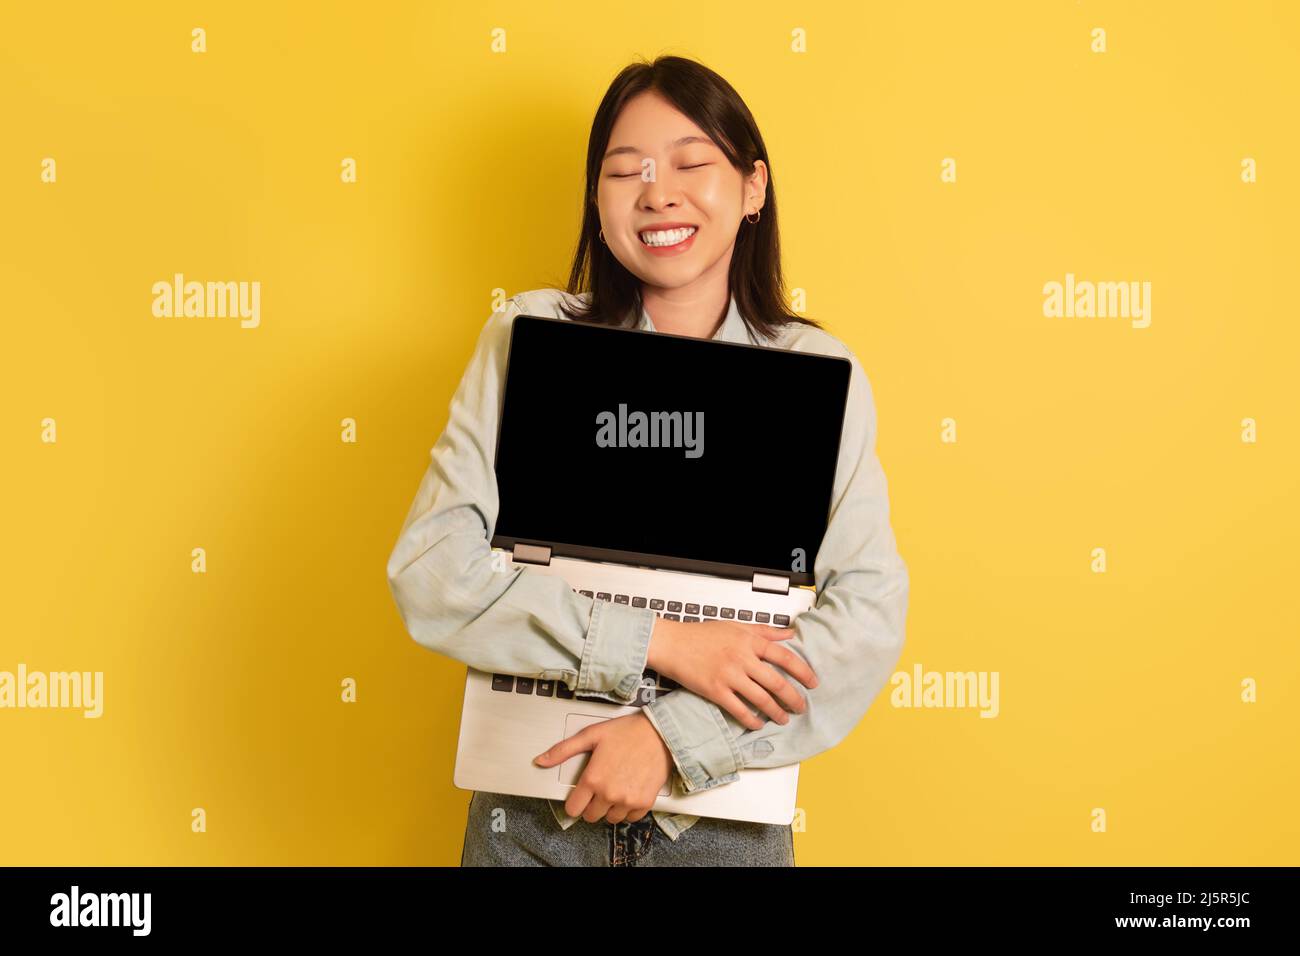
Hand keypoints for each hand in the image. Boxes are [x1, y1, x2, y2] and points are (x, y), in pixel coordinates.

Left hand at [533, 712, 672, 824]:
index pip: (573, 809)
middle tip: (599, 789)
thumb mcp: (591, 735)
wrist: (659, 733)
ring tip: (615, 789)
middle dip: (592, 805)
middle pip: (591, 816)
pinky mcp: (644, 802)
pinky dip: (628, 809)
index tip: (579, 796)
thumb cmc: (626, 732)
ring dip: (610, 808)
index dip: (574, 802)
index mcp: (593, 779)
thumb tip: (540, 761)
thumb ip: (563, 750)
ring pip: (611, 818)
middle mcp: (609, 793)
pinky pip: (630, 817)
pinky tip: (628, 793)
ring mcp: (627, 800)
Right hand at [649, 617, 818, 730]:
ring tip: (783, 718)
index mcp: (749, 641)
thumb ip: (764, 631)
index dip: (803, 671)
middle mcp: (742, 658)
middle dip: (793, 698)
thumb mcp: (736, 626)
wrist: (671, 643)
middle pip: (776, 682)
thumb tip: (789, 633)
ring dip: (776, 712)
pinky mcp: (715, 691)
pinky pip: (739, 710)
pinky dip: (751, 720)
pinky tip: (758, 724)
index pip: (785, 657)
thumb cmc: (701, 634)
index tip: (813, 682)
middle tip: (801, 707)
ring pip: (761, 699)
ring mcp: (729, 676)